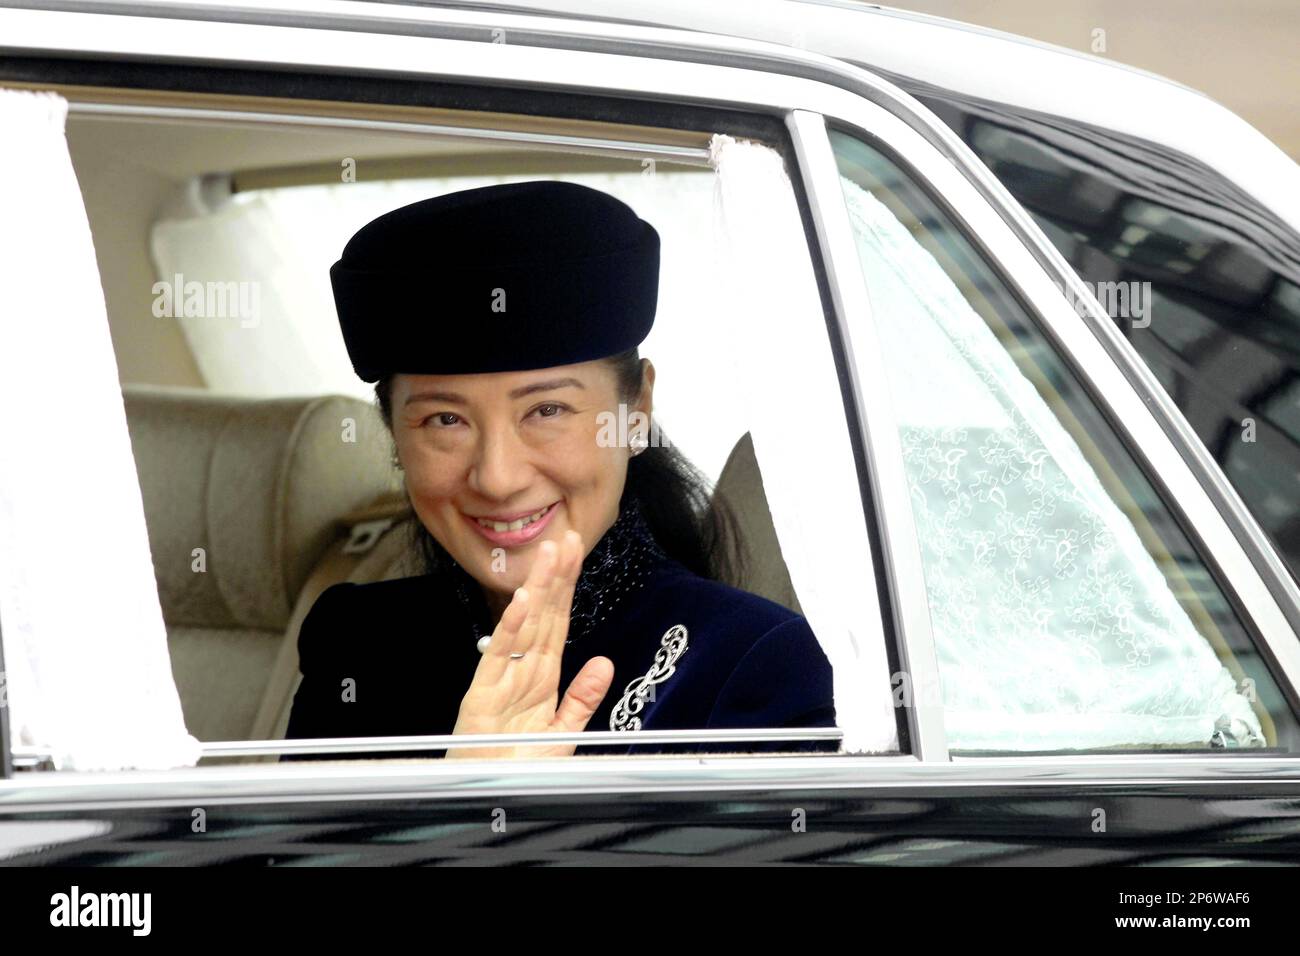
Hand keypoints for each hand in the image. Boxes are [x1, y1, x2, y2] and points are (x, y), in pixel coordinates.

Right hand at [446, 529, 614, 758]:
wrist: (487, 802)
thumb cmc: (515, 770)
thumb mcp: (561, 733)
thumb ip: (582, 699)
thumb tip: (604, 663)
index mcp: (540, 678)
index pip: (558, 623)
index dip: (568, 588)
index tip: (577, 554)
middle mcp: (521, 671)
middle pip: (543, 615)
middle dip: (555, 576)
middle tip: (567, 536)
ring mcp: (501, 680)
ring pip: (523, 626)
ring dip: (537, 588)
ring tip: (549, 553)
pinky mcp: (482, 695)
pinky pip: (499, 656)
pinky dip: (511, 627)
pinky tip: (523, 601)